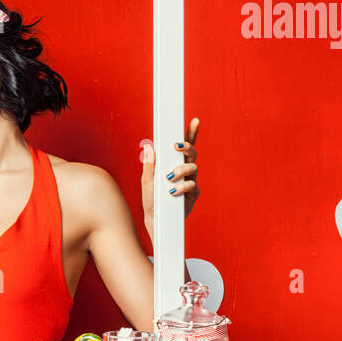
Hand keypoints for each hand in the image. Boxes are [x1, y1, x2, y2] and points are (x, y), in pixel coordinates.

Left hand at [142, 118, 200, 237]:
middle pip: (192, 153)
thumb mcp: (146, 181)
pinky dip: (182, 187)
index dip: (191, 133)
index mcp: (174, 163)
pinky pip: (192, 185)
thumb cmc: (151, 199)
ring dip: (181, 170)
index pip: (184, 146)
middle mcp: (185, 170)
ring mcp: (191, 181)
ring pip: (193, 168)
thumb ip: (149, 164)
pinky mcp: (193, 194)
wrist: (155, 220)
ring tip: (169, 177)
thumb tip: (149, 146)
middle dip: (186, 147)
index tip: (195, 121)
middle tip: (177, 146)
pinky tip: (173, 191)